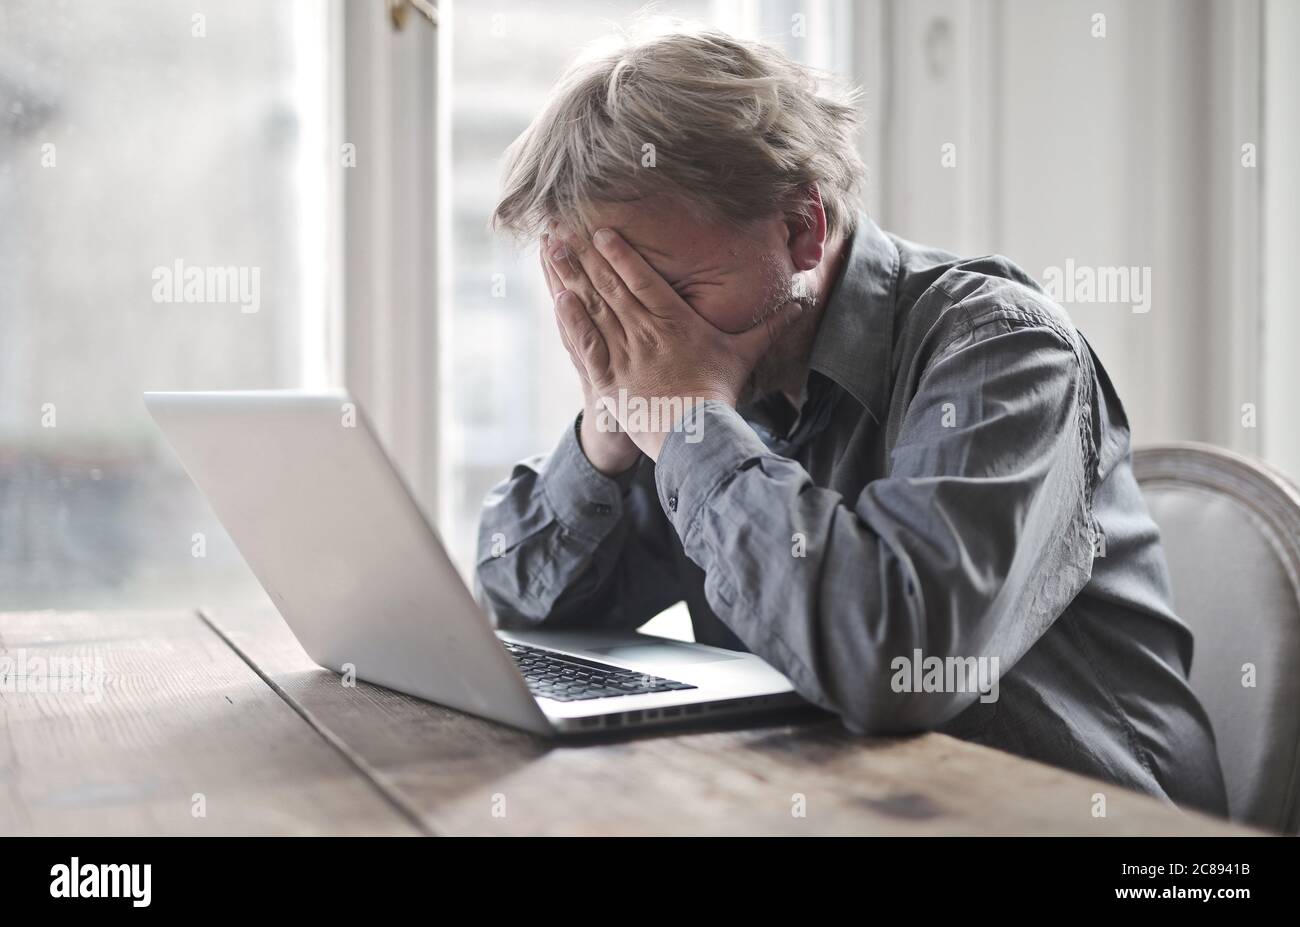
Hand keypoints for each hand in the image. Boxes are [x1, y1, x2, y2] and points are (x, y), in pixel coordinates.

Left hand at [547, 222, 774, 459]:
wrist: (697, 436)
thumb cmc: (719, 393)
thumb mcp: (745, 354)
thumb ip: (771, 324)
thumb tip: (806, 300)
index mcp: (674, 322)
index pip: (643, 279)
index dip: (620, 253)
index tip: (600, 230)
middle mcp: (645, 332)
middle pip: (611, 286)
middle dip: (585, 253)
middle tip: (562, 225)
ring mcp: (624, 354)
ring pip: (594, 307)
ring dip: (571, 275)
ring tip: (553, 248)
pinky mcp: (609, 379)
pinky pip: (586, 344)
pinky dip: (572, 320)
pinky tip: (559, 297)